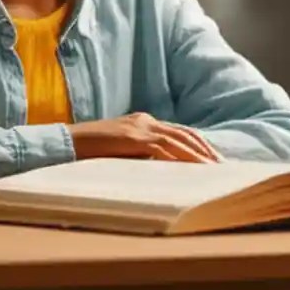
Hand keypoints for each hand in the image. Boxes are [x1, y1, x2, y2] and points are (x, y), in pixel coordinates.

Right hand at [67, 113, 219, 162]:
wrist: (67, 143)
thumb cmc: (91, 151)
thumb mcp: (121, 151)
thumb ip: (141, 154)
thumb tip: (162, 169)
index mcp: (143, 122)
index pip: (179, 132)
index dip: (198, 145)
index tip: (213, 159)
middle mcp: (144, 120)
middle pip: (184, 133)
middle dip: (205, 149)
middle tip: (223, 165)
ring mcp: (138, 128)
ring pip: (177, 140)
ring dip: (198, 155)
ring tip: (213, 169)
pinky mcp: (131, 138)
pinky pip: (161, 148)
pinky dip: (179, 158)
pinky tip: (190, 168)